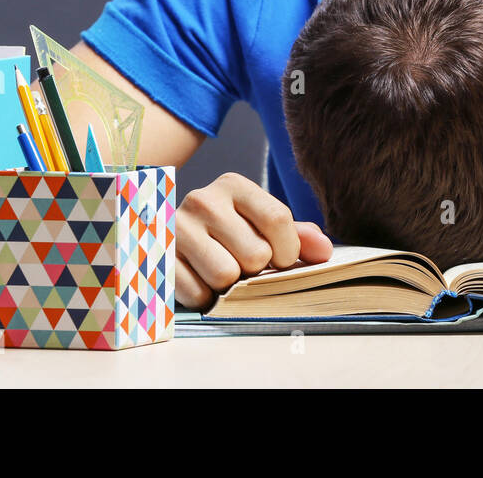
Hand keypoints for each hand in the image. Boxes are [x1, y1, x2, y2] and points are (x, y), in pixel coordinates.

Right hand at [175, 172, 332, 309]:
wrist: (172, 236)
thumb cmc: (230, 232)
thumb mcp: (262, 224)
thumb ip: (297, 236)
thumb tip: (324, 251)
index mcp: (233, 185)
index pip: (277, 219)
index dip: (288, 250)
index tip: (282, 259)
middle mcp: (202, 200)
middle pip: (255, 254)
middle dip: (256, 268)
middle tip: (242, 263)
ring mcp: (176, 229)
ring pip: (226, 276)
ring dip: (231, 285)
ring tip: (222, 269)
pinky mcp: (159, 259)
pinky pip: (198, 294)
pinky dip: (206, 297)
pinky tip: (202, 280)